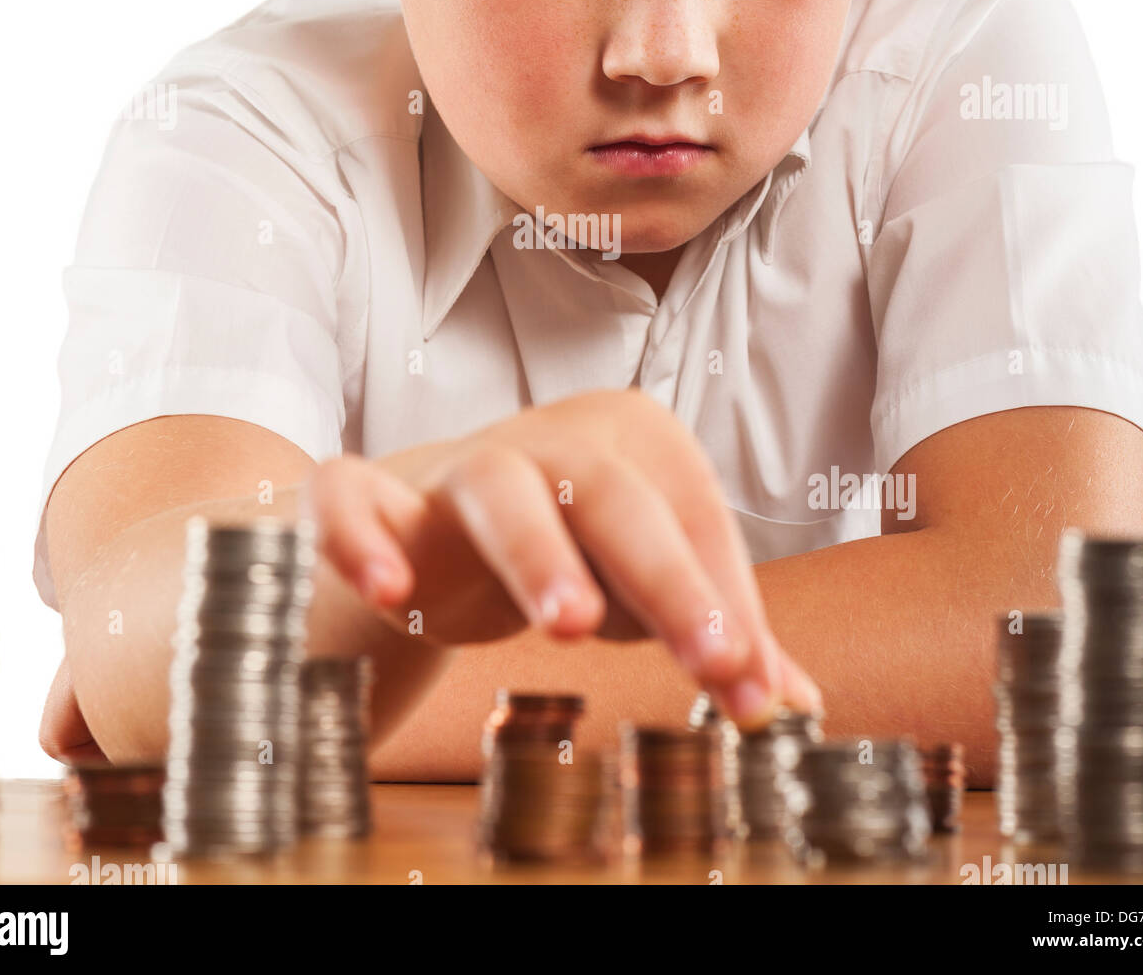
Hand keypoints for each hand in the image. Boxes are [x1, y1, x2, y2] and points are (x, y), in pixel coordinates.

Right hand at [304, 389, 821, 725]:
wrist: (414, 532)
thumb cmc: (552, 551)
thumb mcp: (634, 585)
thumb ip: (705, 629)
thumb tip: (790, 703)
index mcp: (629, 441)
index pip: (692, 521)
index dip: (728, 608)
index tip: (756, 697)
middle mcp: (546, 438)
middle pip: (610, 493)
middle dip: (665, 575)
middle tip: (713, 660)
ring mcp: (454, 464)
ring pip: (497, 485)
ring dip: (536, 550)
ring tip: (570, 624)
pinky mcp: (370, 498)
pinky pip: (352, 497)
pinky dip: (364, 537)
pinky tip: (393, 593)